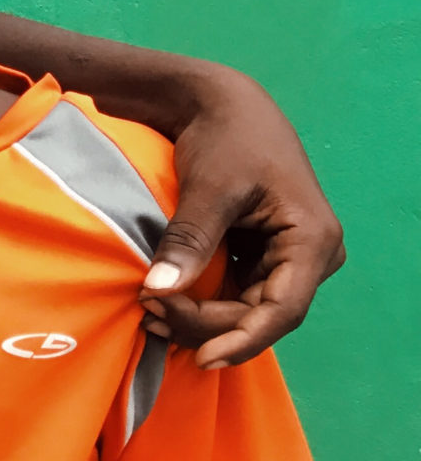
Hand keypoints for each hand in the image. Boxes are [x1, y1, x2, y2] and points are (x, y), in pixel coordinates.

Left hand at [140, 68, 344, 368]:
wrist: (220, 103)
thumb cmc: (226, 136)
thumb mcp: (209, 187)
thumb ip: (190, 239)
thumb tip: (160, 289)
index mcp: (313, 240)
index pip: (284, 310)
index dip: (243, 340)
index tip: (203, 357)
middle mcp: (308, 257)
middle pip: (260, 315)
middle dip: (205, 324)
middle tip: (149, 315)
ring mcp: (284, 259)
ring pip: (244, 311)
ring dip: (198, 318)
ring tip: (148, 313)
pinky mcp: (258, 256)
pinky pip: (232, 294)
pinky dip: (198, 302)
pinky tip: (161, 304)